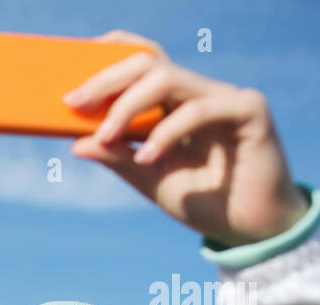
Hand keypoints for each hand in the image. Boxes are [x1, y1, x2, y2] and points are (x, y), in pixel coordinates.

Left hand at [65, 30, 308, 247]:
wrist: (248, 229)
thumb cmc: (203, 201)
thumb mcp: (149, 179)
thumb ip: (118, 159)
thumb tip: (76, 144)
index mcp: (174, 104)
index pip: (141, 63)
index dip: (108, 58)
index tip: (70, 80)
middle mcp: (198, 93)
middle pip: (148, 63)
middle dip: (107, 80)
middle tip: (74, 103)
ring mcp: (224, 98)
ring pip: (168, 78)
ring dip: (129, 106)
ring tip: (106, 135)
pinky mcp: (249, 111)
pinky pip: (200, 109)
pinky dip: (168, 131)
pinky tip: (148, 157)